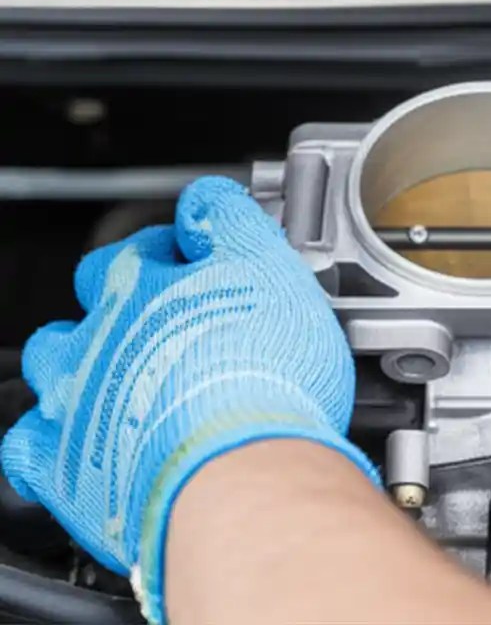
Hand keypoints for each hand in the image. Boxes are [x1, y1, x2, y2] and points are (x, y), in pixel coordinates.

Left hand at [1, 177, 376, 621]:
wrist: (241, 474)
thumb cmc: (266, 376)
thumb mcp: (273, 267)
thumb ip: (232, 224)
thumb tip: (207, 200)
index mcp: (147, 285)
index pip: (151, 246)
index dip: (181, 251)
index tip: (206, 262)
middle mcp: (102, 335)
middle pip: (95, 297)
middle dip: (124, 299)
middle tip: (173, 319)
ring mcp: (78, 399)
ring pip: (56, 363)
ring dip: (83, 364)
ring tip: (130, 381)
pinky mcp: (67, 467)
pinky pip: (31, 445)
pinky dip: (51, 441)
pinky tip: (88, 444)